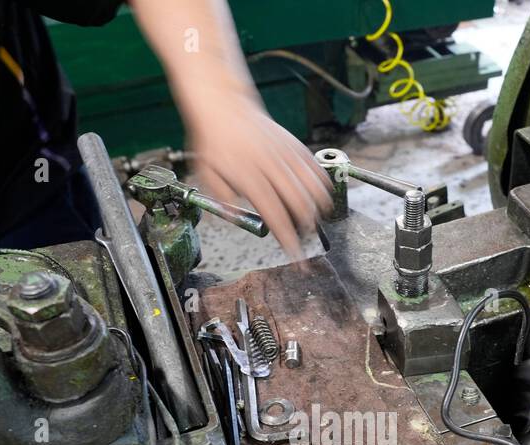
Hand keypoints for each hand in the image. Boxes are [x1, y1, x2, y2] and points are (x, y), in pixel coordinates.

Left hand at [185, 91, 331, 254]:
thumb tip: (235, 219)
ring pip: (310, 186)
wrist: (224, 106)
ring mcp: (284, 154)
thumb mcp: (206, 174)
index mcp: (248, 178)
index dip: (287, 238)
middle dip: (305, 226)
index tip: (295, 255)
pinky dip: (321, 183)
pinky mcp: (292, 143)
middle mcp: (270, 167)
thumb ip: (221, 199)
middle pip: (297, 203)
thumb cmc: (214, 142)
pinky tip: (323, 195)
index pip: (274, 215)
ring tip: (316, 220)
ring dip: (317, 208)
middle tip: (305, 238)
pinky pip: (313, 167)